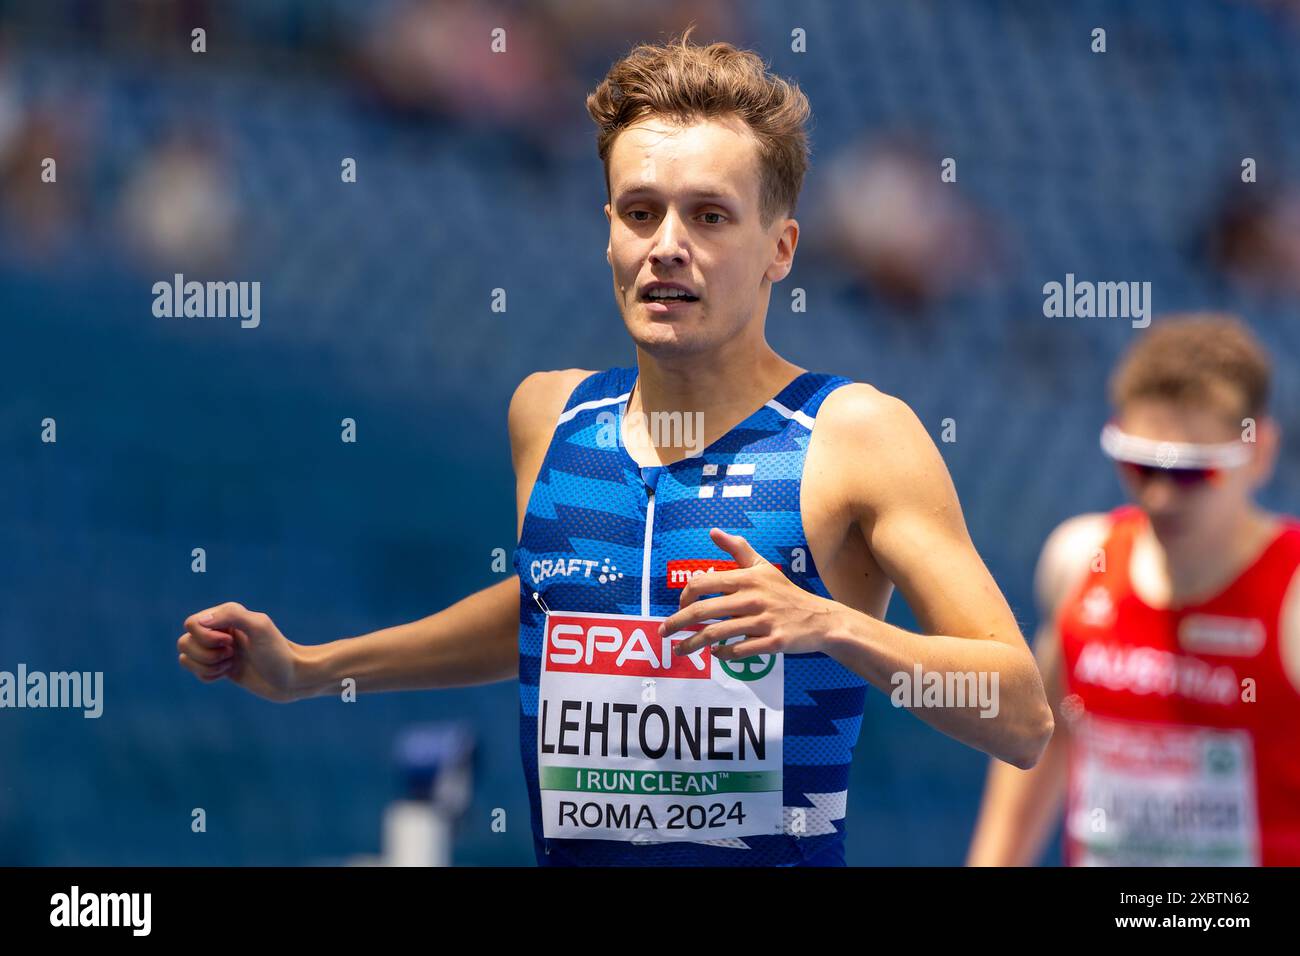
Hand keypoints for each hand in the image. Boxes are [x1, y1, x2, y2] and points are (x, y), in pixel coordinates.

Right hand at [177, 602, 301, 702]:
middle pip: (184, 642)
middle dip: (206, 654)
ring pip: (185, 657)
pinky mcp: (218, 668)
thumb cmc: (277, 651)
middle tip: (232, 654)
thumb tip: (200, 621)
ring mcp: (217, 650)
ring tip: (230, 664)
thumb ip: (231, 615)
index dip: (206, 637)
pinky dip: (208, 676)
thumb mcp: (259, 627)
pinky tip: (227, 673)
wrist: (290, 678)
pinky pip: (195, 671)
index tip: (231, 642)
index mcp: (226, 616)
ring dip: (206, 666)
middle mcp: (218, 631)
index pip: (191, 624)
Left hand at [662, 528, 840, 659]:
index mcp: (747, 578)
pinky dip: (723, 654)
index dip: (684, 596)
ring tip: (680, 650)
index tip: (680, 606)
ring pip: (717, 634)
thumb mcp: (763, 567)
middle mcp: (753, 597)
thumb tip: (713, 531)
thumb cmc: (786, 593)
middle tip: (663, 632)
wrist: (820, 619)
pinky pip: (739, 650)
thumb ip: (738, 549)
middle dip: (677, 623)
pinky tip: (715, 655)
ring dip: (693, 644)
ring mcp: (763, 621)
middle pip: (703, 611)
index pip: (703, 583)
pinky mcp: (773, 642)